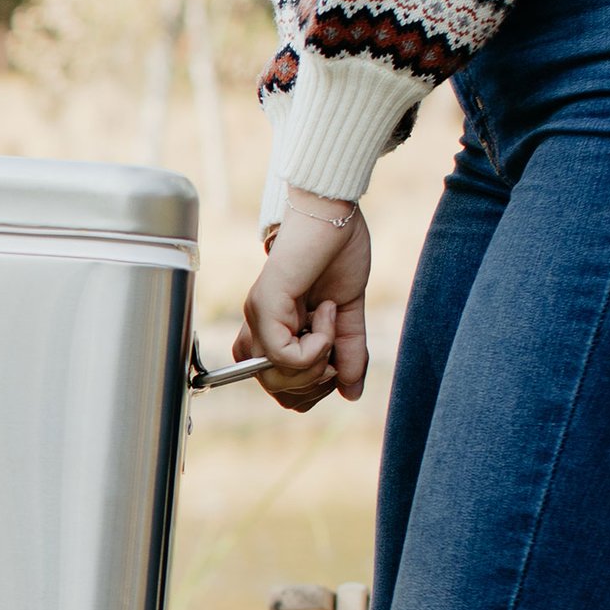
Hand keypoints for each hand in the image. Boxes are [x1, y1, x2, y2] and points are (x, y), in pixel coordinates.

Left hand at [234, 190, 371, 412]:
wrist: (333, 215)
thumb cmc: (337, 256)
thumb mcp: (348, 316)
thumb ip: (349, 354)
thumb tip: (351, 393)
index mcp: (274, 333)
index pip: (278, 388)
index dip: (311, 391)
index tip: (337, 369)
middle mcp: (258, 329)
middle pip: (278, 389)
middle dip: (316, 383)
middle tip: (336, 354)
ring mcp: (258, 318)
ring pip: (277, 377)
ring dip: (317, 364)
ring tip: (330, 325)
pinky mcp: (264, 305)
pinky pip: (284, 354)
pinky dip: (315, 343)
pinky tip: (325, 312)